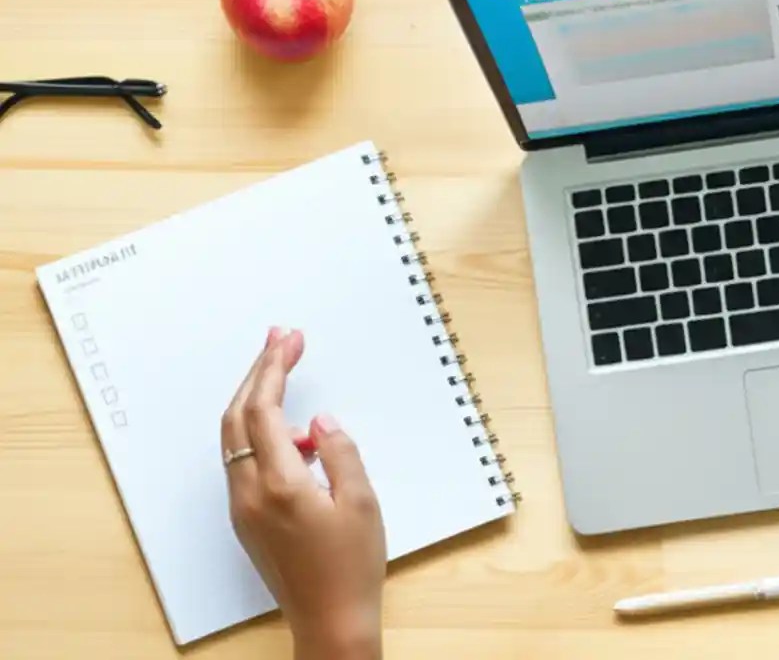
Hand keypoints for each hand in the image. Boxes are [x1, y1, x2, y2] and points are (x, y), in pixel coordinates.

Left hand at [221, 327, 385, 659]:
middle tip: (279, 340)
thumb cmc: (351, 567)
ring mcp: (243, 508)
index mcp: (279, 484)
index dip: (274, 367)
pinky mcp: (247, 519)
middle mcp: (249, 493)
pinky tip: (298, 438)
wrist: (331, 621)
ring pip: (235, 438)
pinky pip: (245, 462)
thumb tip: (319, 422)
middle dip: (257, 373)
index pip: (264, 409)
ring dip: (256, 401)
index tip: (290, 339)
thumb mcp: (361, 502)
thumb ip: (340, 452)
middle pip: (238, 416)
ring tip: (286, 376)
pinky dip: (263, 435)